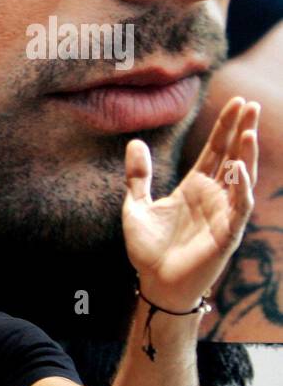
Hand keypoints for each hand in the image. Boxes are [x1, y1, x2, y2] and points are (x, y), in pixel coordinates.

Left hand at [123, 96, 259, 309]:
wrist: (154, 282)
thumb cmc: (148, 248)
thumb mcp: (136, 205)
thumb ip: (138, 175)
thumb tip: (135, 142)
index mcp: (195, 186)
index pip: (216, 150)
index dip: (226, 127)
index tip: (237, 103)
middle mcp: (214, 196)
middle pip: (233, 156)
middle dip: (242, 131)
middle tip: (251, 104)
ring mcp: (223, 213)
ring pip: (241, 177)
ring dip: (247, 154)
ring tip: (249, 129)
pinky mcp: (227, 233)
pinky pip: (239, 207)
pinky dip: (241, 187)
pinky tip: (238, 167)